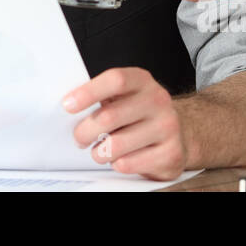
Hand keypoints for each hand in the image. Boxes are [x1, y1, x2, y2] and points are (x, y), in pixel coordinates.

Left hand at [62, 67, 186, 179]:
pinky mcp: (170, 153)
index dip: (88, 92)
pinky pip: (128, 164)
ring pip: (116, 145)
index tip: (68, 105)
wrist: (178, 133)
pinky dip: (116, 164)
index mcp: (142, 81)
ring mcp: (167, 127)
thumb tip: (69, 105)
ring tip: (99, 150)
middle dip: (85, 131)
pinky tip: (119, 158)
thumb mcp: (125, 96)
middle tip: (79, 137)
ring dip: (99, 152)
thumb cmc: (140, 113)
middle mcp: (158, 100)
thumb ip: (102, 96)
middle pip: (109, 116)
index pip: (115, 80)